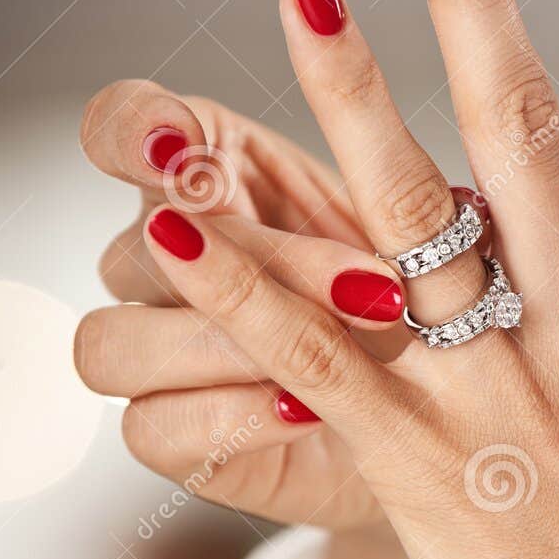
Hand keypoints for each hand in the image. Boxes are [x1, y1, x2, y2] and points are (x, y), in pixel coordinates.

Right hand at [74, 87, 431, 527]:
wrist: (443, 410)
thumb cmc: (415, 295)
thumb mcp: (404, 225)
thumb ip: (354, 176)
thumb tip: (305, 182)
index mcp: (214, 174)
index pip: (119, 126)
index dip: (130, 128)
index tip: (177, 145)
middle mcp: (165, 254)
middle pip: (144, 248)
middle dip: (256, 266)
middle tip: (370, 291)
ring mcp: (154, 346)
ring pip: (114, 343)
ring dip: (226, 349)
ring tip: (333, 362)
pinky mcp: (167, 432)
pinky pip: (148, 427)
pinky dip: (232, 418)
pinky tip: (305, 413)